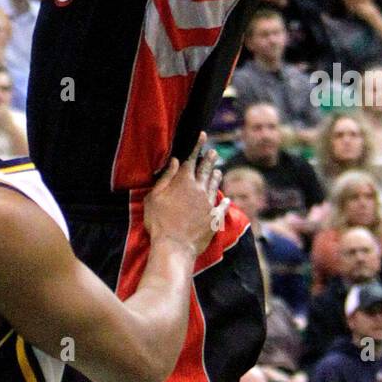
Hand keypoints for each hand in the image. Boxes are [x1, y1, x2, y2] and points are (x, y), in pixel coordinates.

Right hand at [144, 133, 224, 258]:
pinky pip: (222, 207)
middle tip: (214, 151)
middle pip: (206, 170)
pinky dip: (224, 201)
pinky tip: (227, 199)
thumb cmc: (159, 221)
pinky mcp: (214, 218)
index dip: (197, 146)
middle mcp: (199, 189)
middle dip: (210, 159)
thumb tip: (175, 160)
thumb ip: (166, 177)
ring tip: (219, 169)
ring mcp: (208, 204)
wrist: (175, 246)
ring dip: (217, 176)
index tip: (203, 135)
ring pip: (215, 185)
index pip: (191, 159)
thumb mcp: (154, 197)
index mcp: (184, 182)